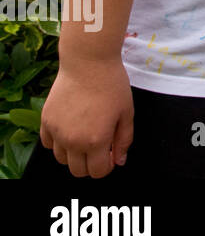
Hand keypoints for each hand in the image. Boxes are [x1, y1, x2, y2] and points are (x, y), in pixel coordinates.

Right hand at [39, 57, 133, 177]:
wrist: (88, 63)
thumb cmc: (112, 85)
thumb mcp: (127, 113)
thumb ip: (124, 140)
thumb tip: (119, 161)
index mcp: (96, 140)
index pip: (98, 172)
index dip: (107, 167)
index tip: (111, 155)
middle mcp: (72, 141)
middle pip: (77, 171)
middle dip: (91, 165)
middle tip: (99, 148)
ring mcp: (56, 131)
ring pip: (61, 159)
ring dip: (73, 155)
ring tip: (85, 136)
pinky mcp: (46, 121)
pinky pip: (48, 144)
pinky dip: (58, 142)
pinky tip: (70, 129)